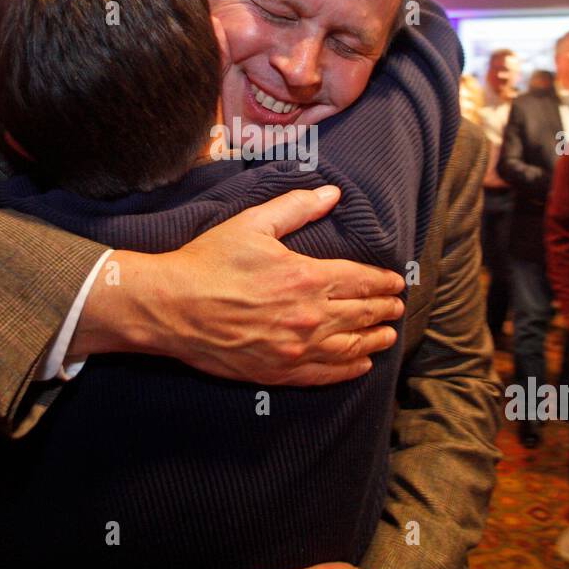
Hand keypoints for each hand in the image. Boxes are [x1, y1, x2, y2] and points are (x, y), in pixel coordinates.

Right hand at [72, 186, 405, 385]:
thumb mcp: (252, 224)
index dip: (382, 282)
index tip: (395, 282)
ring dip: (373, 340)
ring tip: (387, 336)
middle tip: (397, 308)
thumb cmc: (208, 262)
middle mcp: (308, 317)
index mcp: (305, 277)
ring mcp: (294, 349)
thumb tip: (332, 193)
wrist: (171, 307)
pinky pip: (324, 375)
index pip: (359, 281)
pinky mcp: (277, 372)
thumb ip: (296, 208)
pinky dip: (347, 370)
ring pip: (349, 347)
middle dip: (383, 310)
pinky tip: (360, 366)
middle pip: (360, 314)